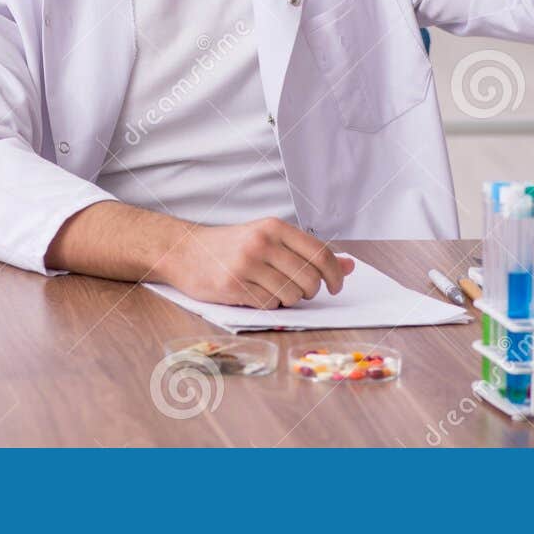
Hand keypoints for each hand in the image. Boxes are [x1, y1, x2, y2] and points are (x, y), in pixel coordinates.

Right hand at [164, 216, 355, 309]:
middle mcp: (261, 243)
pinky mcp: (233, 286)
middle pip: (309, 279)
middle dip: (310, 291)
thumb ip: (308, 252)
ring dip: (288, 300)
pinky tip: (255, 294)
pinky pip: (269, 306)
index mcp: (274, 227)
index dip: (334, 275)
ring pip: (291, 296)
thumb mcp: (269, 239)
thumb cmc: (231, 245)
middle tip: (300, 290)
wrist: (184, 250)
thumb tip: (349, 266)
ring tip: (273, 290)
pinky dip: (268, 305)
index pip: (320, 254)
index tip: (334, 286)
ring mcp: (246, 265)